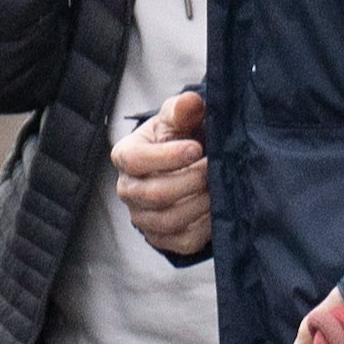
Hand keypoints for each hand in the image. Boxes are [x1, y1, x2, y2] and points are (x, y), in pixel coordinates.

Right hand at [110, 90, 210, 256]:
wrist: (183, 166)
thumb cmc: (176, 139)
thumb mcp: (177, 118)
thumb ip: (182, 109)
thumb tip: (191, 103)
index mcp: (125, 156)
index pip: (136, 161)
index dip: (167, 157)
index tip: (196, 148)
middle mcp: (128, 190)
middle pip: (154, 195)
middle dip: (191, 181)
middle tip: (214, 168)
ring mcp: (142, 218)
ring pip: (169, 220)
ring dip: (199, 203)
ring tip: (217, 186)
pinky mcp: (161, 238)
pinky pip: (183, 240)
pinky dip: (204, 226)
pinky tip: (216, 207)